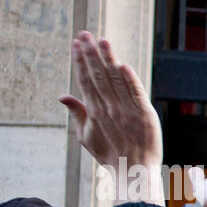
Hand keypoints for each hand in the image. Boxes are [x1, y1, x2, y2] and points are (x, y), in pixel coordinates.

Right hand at [59, 31, 162, 201]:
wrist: (133, 172)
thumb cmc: (110, 155)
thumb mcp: (87, 136)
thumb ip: (76, 113)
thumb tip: (62, 95)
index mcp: (94, 111)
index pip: (85, 80)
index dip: (80, 61)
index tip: (76, 43)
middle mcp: (108, 108)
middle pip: (97, 76)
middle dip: (90, 54)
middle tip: (84, 34)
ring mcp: (127, 111)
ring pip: (115, 81)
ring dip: (108, 60)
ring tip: (102, 41)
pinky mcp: (145, 115)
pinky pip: (136, 94)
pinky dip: (130, 81)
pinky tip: (123, 66)